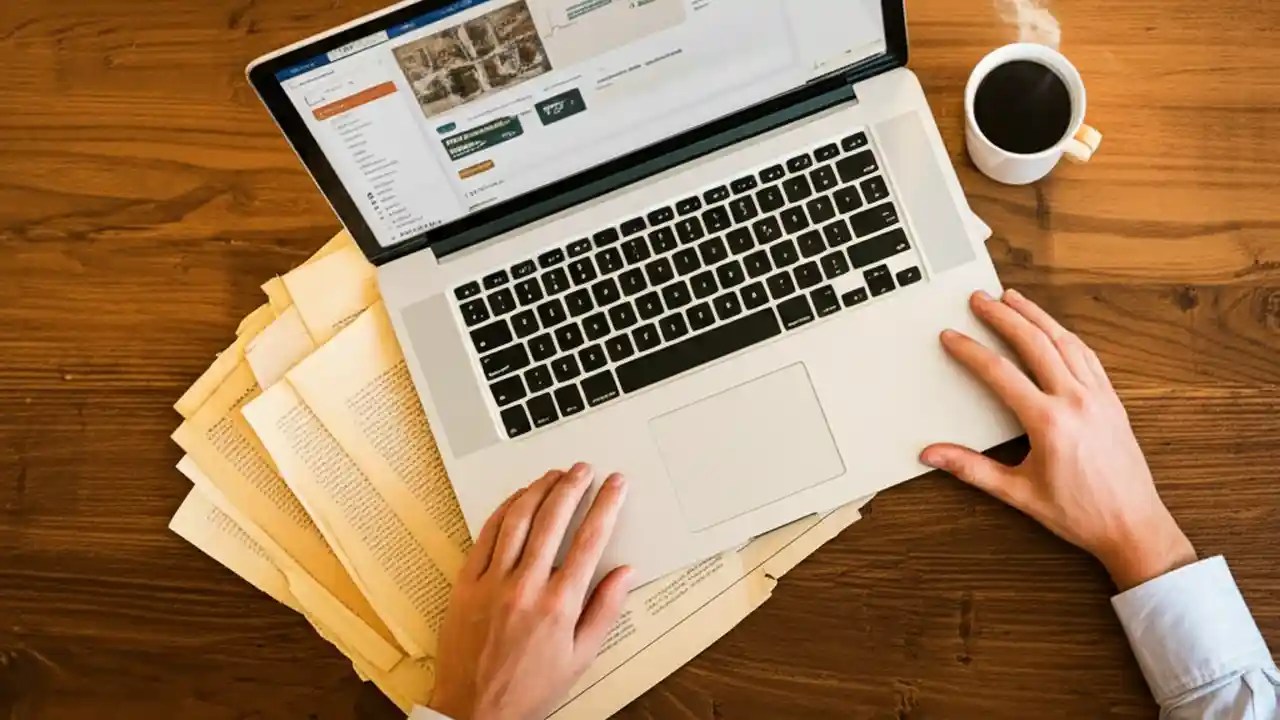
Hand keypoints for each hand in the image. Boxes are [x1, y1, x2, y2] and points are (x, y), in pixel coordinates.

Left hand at [429, 463, 631, 719]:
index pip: (590, 540)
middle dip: (573, 486)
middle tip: (584, 468)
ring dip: (538, 490)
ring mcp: (492, 582)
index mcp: (559, 605)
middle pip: (553, 519)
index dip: (606, 505)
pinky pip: (485, 535)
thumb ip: (605, 610)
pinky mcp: (466, 584)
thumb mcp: (581, 657)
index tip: (616, 485)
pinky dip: (503, 510)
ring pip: (517, 519)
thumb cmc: (529, 689)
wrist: (475, 710)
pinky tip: (516, 498)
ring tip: (554, 474)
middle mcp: (526, 587)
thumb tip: (625, 573)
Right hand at [921, 289, 1195, 590]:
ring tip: (1014, 299)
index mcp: (1049, 422)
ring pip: (1065, 341)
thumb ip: (971, 469)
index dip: (971, 351)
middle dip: (1003, 316)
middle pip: (1034, 343)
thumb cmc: (1080, 513)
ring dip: (1037, 316)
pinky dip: (1066, 336)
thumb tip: (933, 455)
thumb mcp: (1018, 492)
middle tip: (981, 299)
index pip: (1000, 373)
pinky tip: (1054, 329)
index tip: (952, 337)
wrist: (1133, 526)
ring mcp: (1099, 397)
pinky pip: (1087, 356)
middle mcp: (1077, 401)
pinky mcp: (1113, 401)